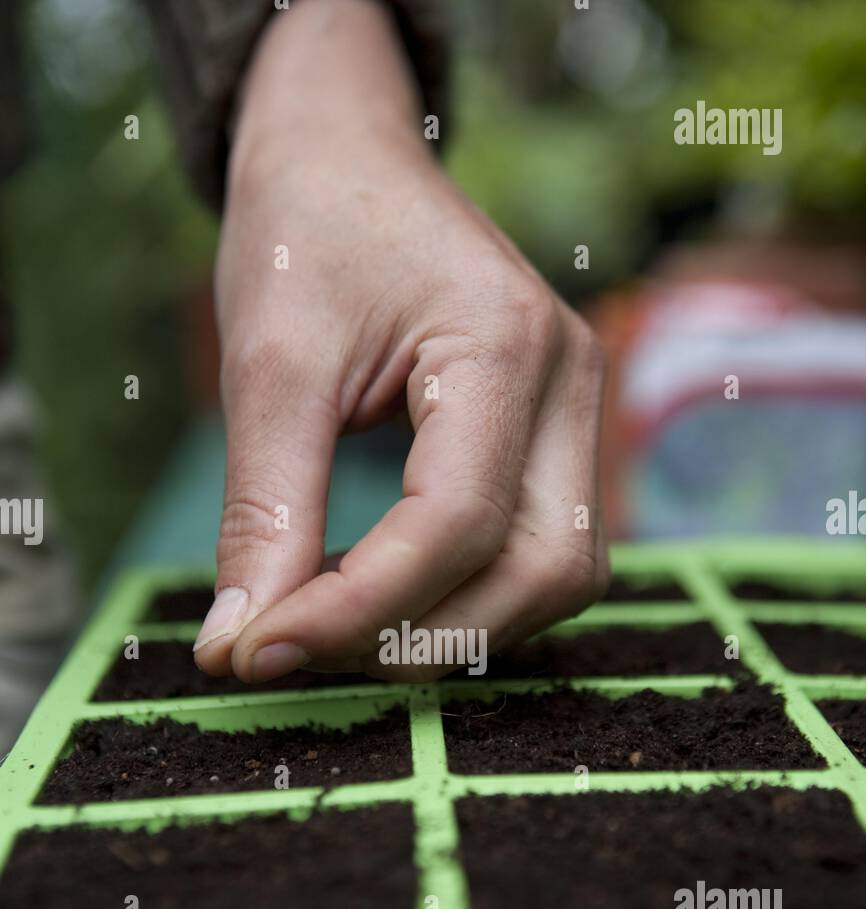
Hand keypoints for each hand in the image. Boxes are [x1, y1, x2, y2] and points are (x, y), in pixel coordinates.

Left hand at [193, 0, 606, 682]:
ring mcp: (578, 416)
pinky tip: (380, 595)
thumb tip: (236, 647)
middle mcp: (572, 384)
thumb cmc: (307, 234)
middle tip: (300, 648)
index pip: (458, 519)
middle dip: (421, 635)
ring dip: (449, 630)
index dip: (358, 608)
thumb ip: (263, 509)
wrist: (348, 160)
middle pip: (541, 571)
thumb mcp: (269, 363)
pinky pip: (540, 560)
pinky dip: (465, 600)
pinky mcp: (558, 445)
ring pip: (555, 581)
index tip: (257, 653)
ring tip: (335, 623)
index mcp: (509, 341)